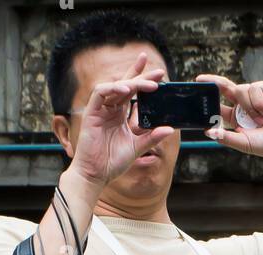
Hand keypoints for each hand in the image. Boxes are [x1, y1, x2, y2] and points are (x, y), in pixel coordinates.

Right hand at [69, 52, 172, 187]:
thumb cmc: (113, 162)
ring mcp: (100, 109)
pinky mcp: (91, 113)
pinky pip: (100, 93)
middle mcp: (110, 109)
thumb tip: (170, 129)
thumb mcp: (137, 147)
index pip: (132, 91)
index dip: (143, 79)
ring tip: (148, 85)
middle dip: (142, 76)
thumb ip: (152, 137)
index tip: (160, 74)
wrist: (96, 175)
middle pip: (126, 85)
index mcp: (120, 114)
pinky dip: (112, 89)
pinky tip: (126, 91)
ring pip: (115, 87)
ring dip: (132, 83)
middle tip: (159, 72)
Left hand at [195, 73, 262, 164]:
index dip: (209, 99)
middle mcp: (244, 105)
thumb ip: (227, 137)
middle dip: (214, 83)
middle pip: (225, 88)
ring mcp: (256, 95)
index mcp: (237, 118)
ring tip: (260, 120)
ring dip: (248, 106)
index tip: (196, 92)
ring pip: (241, 89)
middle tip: (201, 80)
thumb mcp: (245, 143)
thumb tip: (209, 131)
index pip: (219, 105)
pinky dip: (257, 101)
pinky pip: (254, 87)